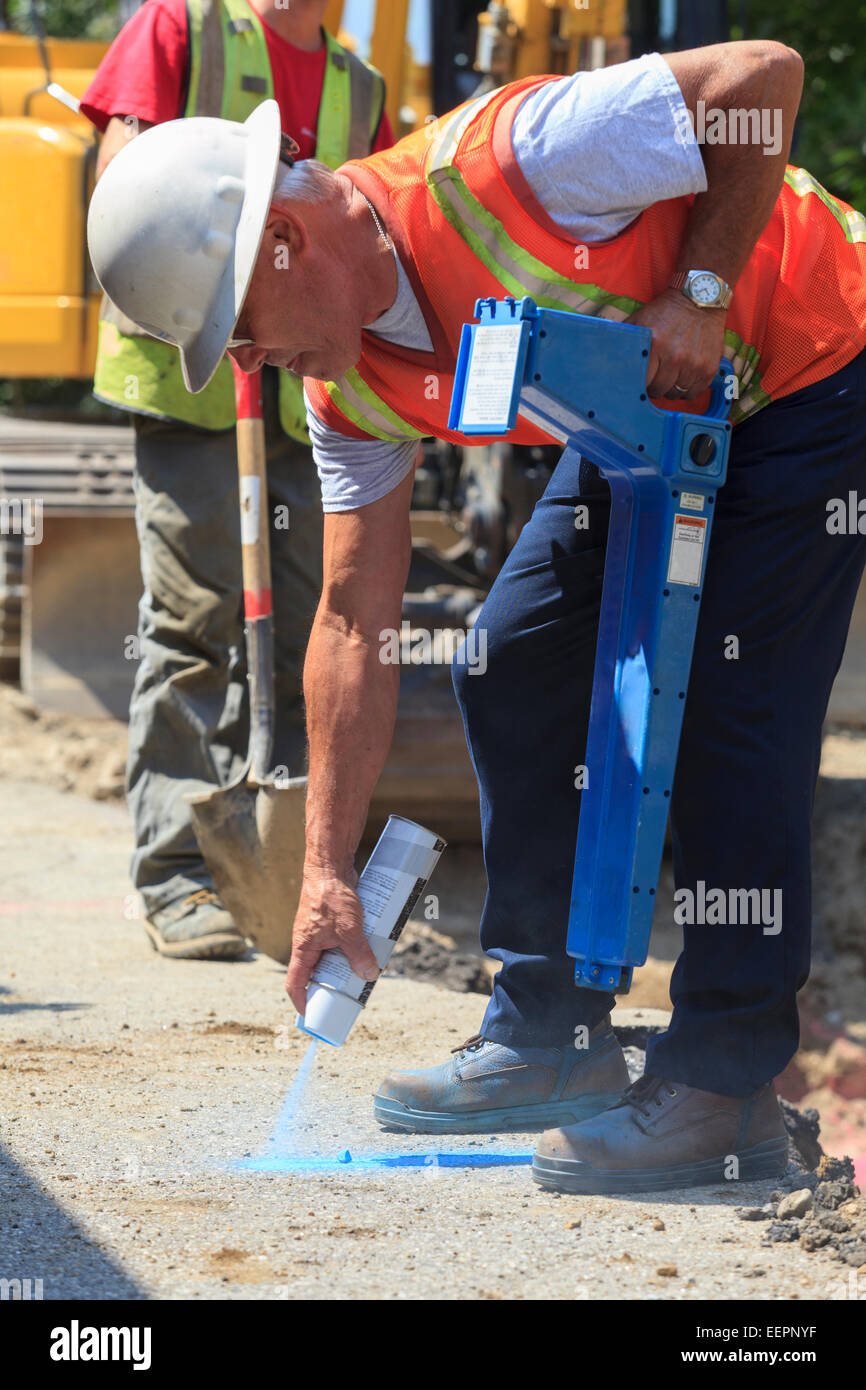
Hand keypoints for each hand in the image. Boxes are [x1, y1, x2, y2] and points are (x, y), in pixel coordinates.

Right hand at [285, 865, 378, 1015]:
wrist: (331, 865)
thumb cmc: (331, 895)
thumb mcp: (349, 929)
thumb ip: (359, 953)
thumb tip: (370, 976)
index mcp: (303, 948)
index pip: (295, 983)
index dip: (301, 1002)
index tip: (312, 1016)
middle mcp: (308, 942)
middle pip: (316, 973)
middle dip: (331, 987)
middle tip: (348, 998)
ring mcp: (320, 932)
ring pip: (330, 957)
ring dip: (345, 966)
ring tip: (364, 974)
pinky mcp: (332, 922)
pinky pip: (340, 942)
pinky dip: (351, 949)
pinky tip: (369, 949)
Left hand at [625, 288, 726, 401]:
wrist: (700, 300)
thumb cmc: (665, 313)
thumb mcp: (639, 321)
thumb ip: (624, 341)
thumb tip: (605, 360)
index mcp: (655, 345)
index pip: (642, 382)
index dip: (639, 384)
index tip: (640, 380)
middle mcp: (676, 357)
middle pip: (659, 391)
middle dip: (655, 386)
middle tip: (656, 376)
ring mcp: (694, 364)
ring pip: (676, 394)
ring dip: (671, 388)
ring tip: (671, 374)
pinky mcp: (709, 368)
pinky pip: (694, 393)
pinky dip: (688, 389)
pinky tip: (684, 376)